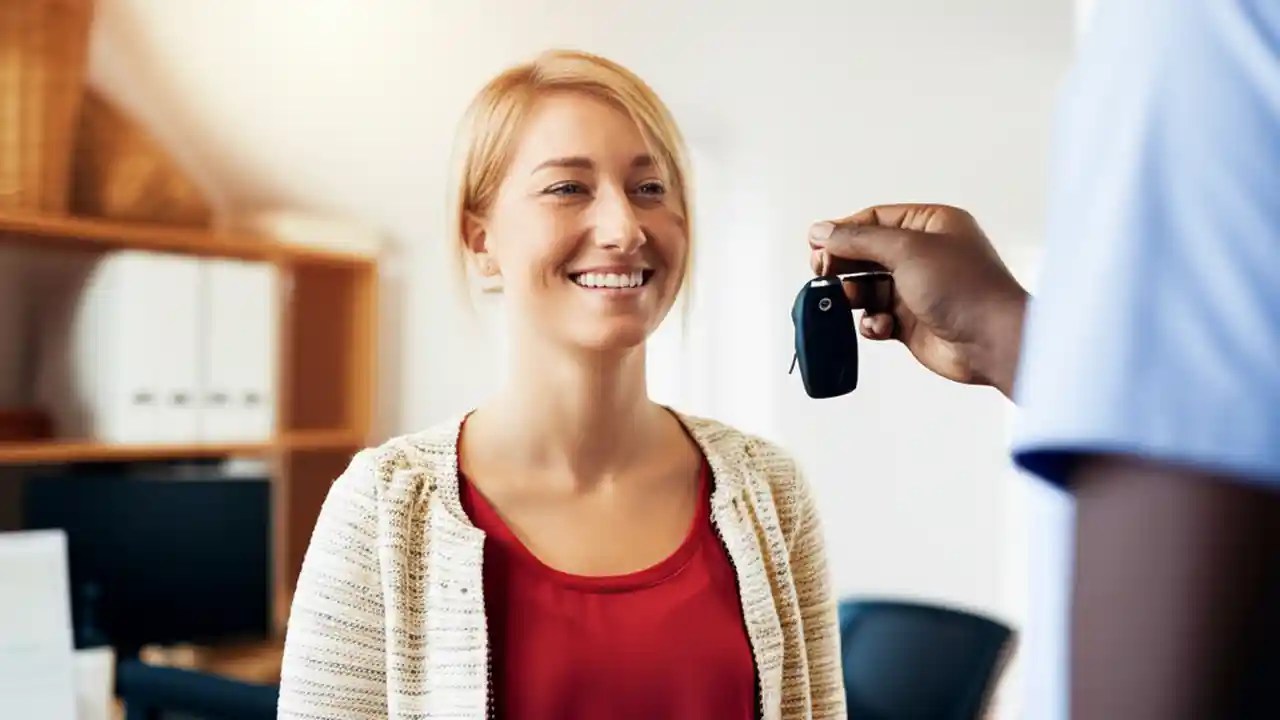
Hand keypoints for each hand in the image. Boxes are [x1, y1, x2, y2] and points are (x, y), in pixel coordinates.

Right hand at [808, 204, 1027, 397]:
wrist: (991, 341)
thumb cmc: (966, 289)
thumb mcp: (906, 249)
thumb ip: (859, 239)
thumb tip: (823, 231)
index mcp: (931, 225)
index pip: (875, 219)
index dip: (843, 230)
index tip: (816, 244)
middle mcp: (924, 254)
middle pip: (866, 253)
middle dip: (843, 263)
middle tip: (822, 272)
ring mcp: (917, 289)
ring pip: (867, 287)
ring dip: (854, 294)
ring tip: (847, 299)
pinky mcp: (912, 322)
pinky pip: (876, 316)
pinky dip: (871, 322)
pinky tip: (879, 325)